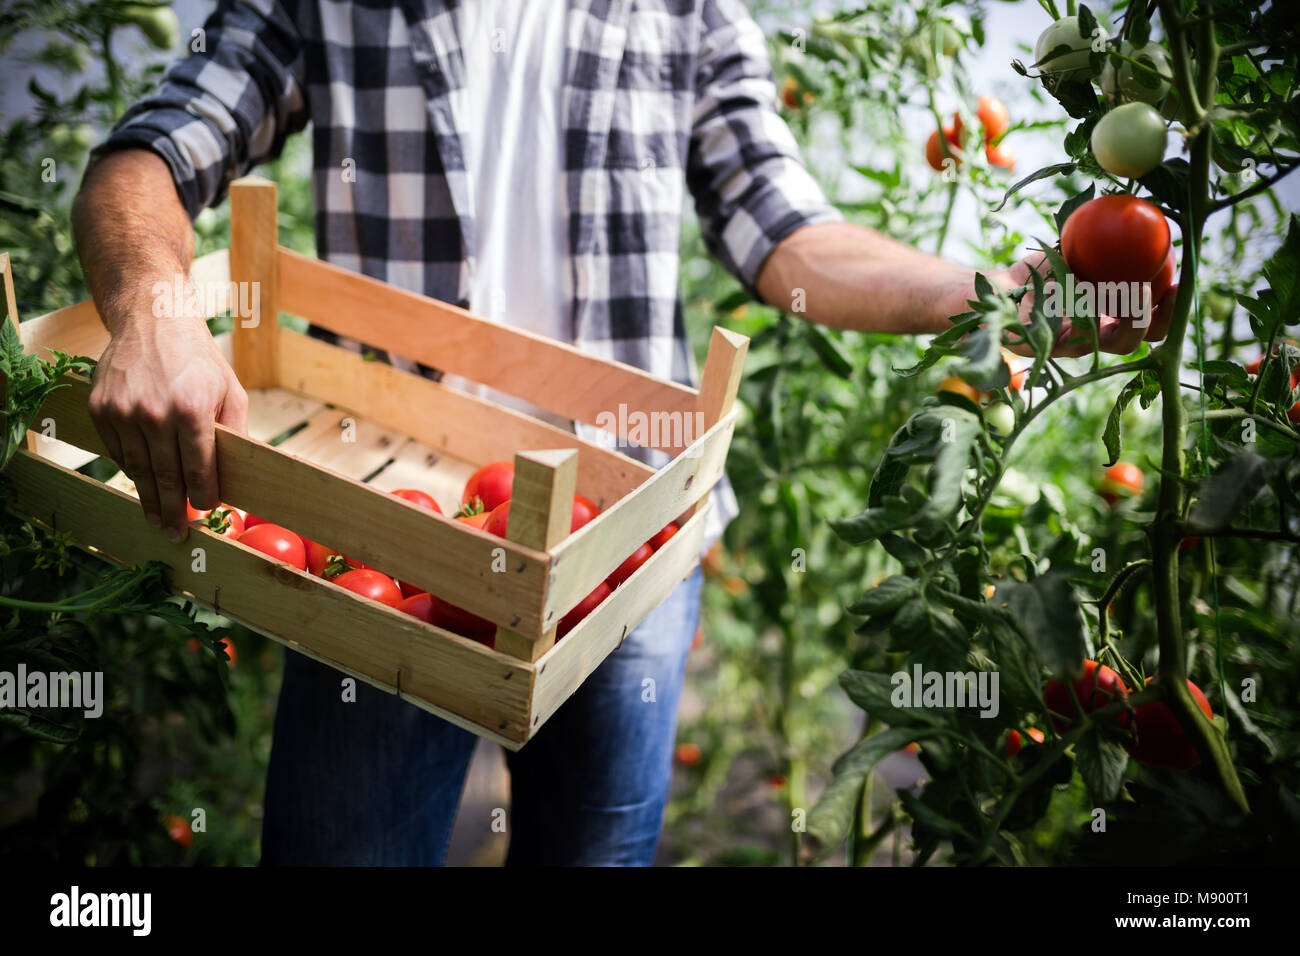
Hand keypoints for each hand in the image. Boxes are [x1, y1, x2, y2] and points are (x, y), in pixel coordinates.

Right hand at [88, 298, 247, 540]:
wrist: (152, 320)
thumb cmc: (199, 358)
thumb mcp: (232, 391)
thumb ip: (236, 432)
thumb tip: (240, 472)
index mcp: (191, 411)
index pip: (198, 468)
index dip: (203, 496)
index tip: (207, 512)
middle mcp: (154, 413)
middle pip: (165, 476)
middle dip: (173, 510)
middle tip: (177, 534)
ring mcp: (123, 412)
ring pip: (137, 469)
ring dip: (148, 498)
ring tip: (157, 520)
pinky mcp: (101, 408)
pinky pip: (117, 451)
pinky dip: (131, 470)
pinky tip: (142, 484)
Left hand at [992, 254, 1173, 356]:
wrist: (995, 288)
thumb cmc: (1037, 272)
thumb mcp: (1074, 252)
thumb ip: (1104, 242)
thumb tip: (1142, 212)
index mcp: (1107, 315)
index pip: (1148, 319)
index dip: (1169, 306)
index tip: (1181, 280)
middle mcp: (1095, 334)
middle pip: (1139, 338)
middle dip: (1162, 320)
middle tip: (1170, 292)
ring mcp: (1074, 344)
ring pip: (1116, 344)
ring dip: (1135, 319)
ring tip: (1142, 292)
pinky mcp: (1051, 347)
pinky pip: (1080, 339)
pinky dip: (1095, 319)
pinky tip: (1099, 299)